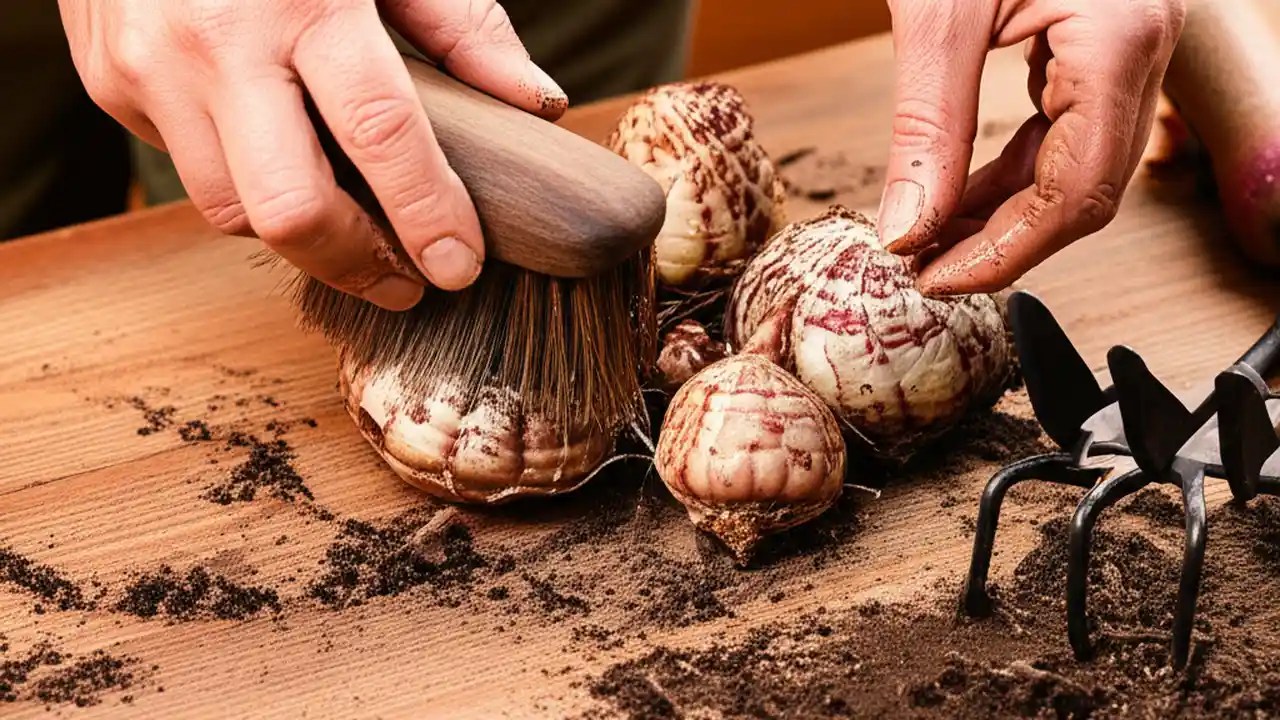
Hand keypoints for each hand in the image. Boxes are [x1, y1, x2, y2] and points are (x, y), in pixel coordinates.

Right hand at [58, 0, 566, 308]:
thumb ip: (461, 25)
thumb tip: (533, 104)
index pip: (380, 135)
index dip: (427, 214)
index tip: (460, 266)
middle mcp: (214, 42)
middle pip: (290, 209)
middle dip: (358, 263)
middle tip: (407, 280)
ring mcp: (146, 68)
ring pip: (231, 212)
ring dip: (302, 236)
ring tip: (357, 232)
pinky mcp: (107, 84)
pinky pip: (190, 170)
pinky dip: (245, 181)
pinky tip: (281, 157)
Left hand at [877, 0, 1184, 294]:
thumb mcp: (937, 14)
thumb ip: (927, 123)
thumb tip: (907, 226)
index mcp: (1121, 36)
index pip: (1076, 189)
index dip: (1004, 253)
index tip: (937, 279)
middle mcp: (1143, 43)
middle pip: (1085, 188)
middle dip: (1002, 240)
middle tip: (925, 267)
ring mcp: (1130, 44)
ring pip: (1078, 165)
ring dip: (1004, 211)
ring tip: (930, 237)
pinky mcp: (1101, 41)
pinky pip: (1067, 129)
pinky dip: (1013, 171)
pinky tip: (958, 194)